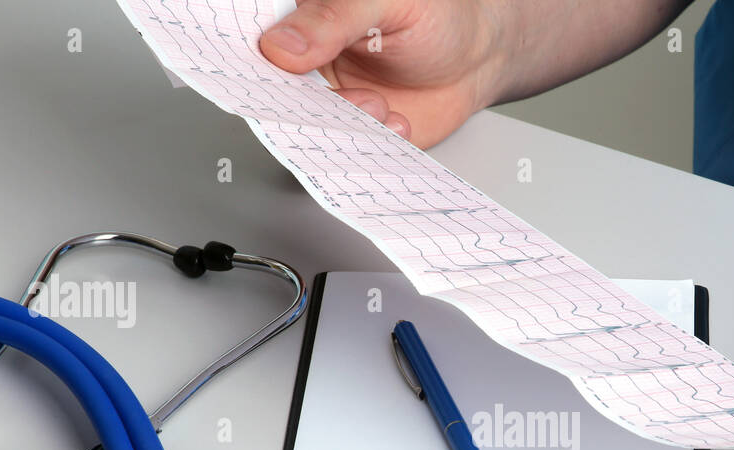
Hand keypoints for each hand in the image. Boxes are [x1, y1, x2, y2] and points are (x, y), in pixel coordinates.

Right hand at [259, 0, 506, 146]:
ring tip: (381, 107)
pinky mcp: (349, 132)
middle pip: (272, 88)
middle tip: (345, 98)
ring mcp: (325, 98)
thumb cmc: (439, 16)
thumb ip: (333, 19)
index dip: (255, 55)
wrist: (478, 59)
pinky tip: (394, 126)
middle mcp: (306, 57)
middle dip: (303, 103)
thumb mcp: (388, 0)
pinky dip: (363, 147)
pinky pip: (338, 149)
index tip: (273, 69)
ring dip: (342, 125)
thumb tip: (280, 45)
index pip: (257, 34)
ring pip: (305, 125)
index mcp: (305, 13)